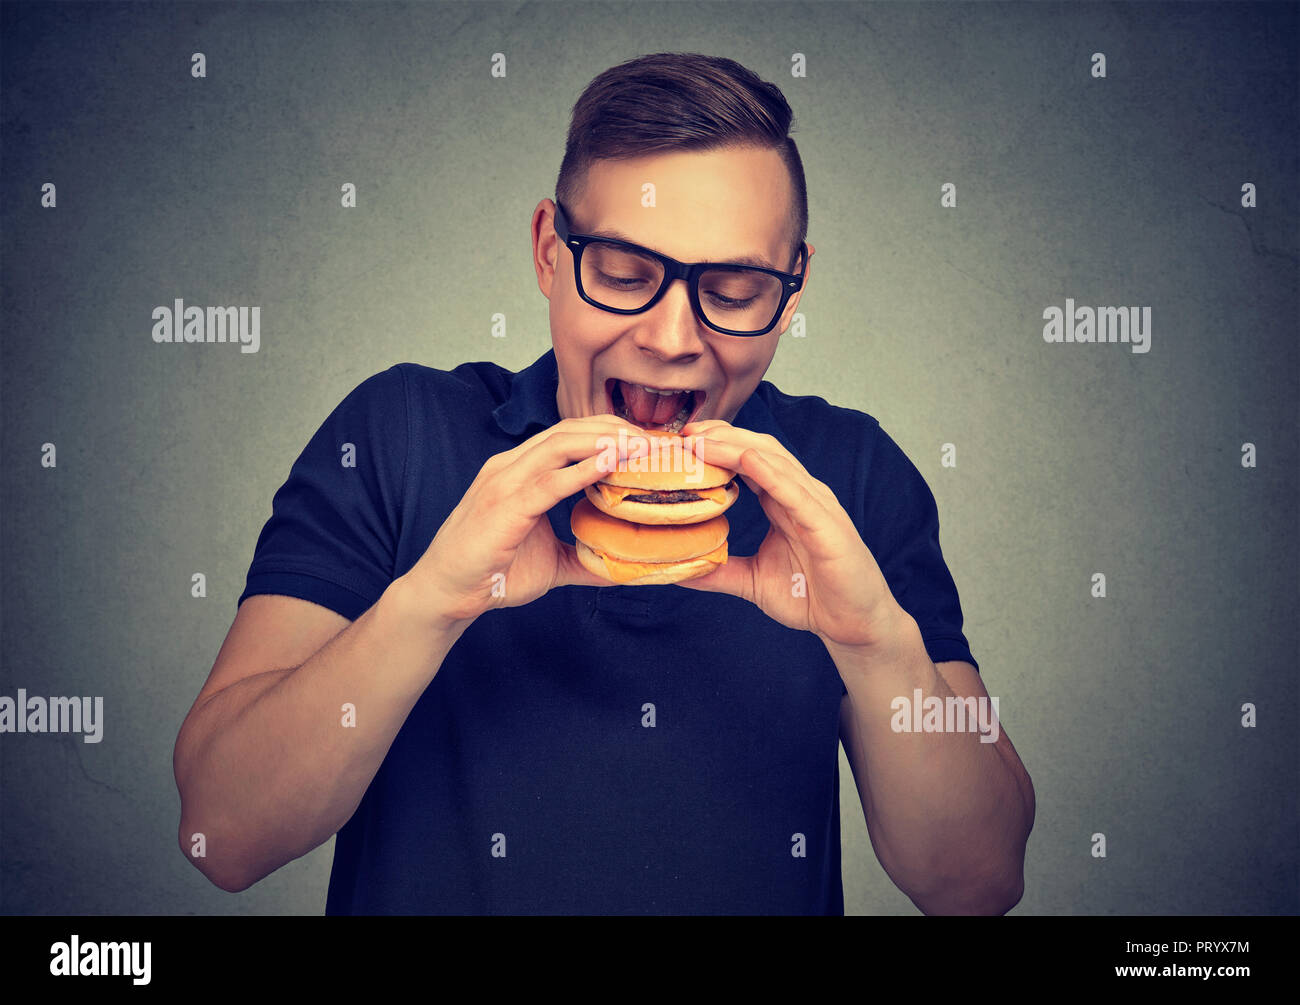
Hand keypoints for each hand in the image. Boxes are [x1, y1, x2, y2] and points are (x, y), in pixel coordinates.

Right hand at [403, 415, 647, 630]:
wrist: (447, 594)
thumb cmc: (492, 573)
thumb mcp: (550, 562)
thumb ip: (583, 558)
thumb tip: (621, 568)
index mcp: (520, 470)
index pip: (570, 437)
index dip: (610, 432)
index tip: (648, 444)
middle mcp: (511, 466)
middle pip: (569, 430)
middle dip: (615, 429)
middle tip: (656, 441)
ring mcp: (505, 482)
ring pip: (560, 445)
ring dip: (605, 441)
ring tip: (642, 447)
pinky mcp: (504, 505)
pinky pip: (548, 480)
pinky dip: (582, 469)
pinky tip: (610, 463)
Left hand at [676, 419, 904, 652]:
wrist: (855, 624)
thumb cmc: (813, 597)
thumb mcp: (754, 581)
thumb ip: (721, 572)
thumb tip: (680, 572)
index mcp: (783, 502)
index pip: (748, 460)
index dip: (717, 445)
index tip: (682, 441)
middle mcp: (800, 495)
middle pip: (759, 450)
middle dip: (722, 436)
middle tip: (686, 432)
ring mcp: (815, 506)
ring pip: (774, 462)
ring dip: (735, 447)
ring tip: (702, 439)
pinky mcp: (826, 525)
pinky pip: (796, 492)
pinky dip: (771, 473)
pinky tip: (747, 461)